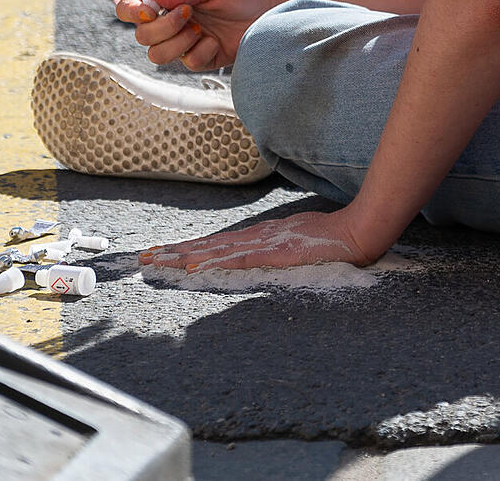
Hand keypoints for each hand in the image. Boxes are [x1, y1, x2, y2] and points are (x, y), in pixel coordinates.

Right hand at [116, 0, 281, 69]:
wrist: (270, 9)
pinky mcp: (200, 59)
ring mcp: (183, 42)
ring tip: (201, 29)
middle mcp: (169, 22)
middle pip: (141, 36)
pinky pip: (186, 64)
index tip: (149, 11)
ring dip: (179, 42)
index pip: (128, 7)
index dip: (130, 12)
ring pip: (156, 56)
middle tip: (190, 13)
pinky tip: (216, 41)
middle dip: (164, 27)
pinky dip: (201, 51)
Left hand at [138, 207, 379, 270]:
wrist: (356, 232)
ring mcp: (262, 243)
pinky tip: (192, 266)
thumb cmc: (333, 240)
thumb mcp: (299, 246)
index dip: (189, 248)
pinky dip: (211, 261)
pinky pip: (235, 259)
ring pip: (213, 250)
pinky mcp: (271, 252)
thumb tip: (269, 253)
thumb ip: (282, 250)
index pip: (217, 244)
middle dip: (174, 251)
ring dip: (182, 256)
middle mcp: (255, 237)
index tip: (163, 252)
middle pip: (207, 245)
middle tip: (143, 257)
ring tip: (155, 260)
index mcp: (260, 238)